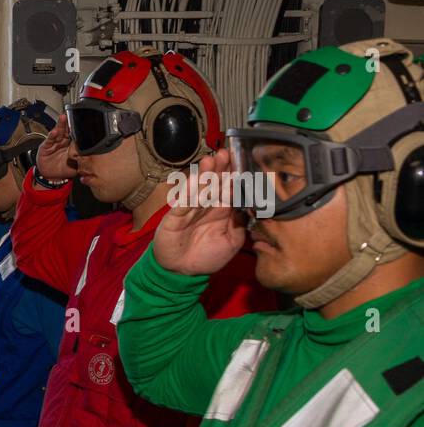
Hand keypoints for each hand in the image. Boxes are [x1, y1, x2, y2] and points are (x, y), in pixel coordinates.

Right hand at [33, 119, 77, 182]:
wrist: (52, 178)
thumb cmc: (64, 169)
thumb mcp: (77, 164)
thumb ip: (83, 158)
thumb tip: (94, 154)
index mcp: (71, 144)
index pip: (75, 133)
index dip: (77, 127)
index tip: (82, 120)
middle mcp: (63, 141)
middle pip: (66, 130)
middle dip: (69, 122)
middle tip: (71, 114)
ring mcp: (54, 143)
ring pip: (58, 132)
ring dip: (60, 125)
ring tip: (63, 118)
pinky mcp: (46, 147)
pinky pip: (49, 140)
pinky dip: (52, 136)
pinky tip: (54, 132)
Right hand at [153, 150, 246, 275]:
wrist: (182, 272)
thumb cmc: (207, 257)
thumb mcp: (233, 241)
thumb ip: (241, 224)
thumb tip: (251, 206)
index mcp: (221, 210)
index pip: (229, 188)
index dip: (234, 175)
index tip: (241, 162)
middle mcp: (206, 206)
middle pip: (214, 183)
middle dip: (220, 168)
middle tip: (226, 154)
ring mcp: (190, 210)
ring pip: (199, 189)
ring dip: (205, 175)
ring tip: (211, 161)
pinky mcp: (174, 218)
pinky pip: (182, 204)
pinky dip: (189, 193)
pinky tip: (195, 181)